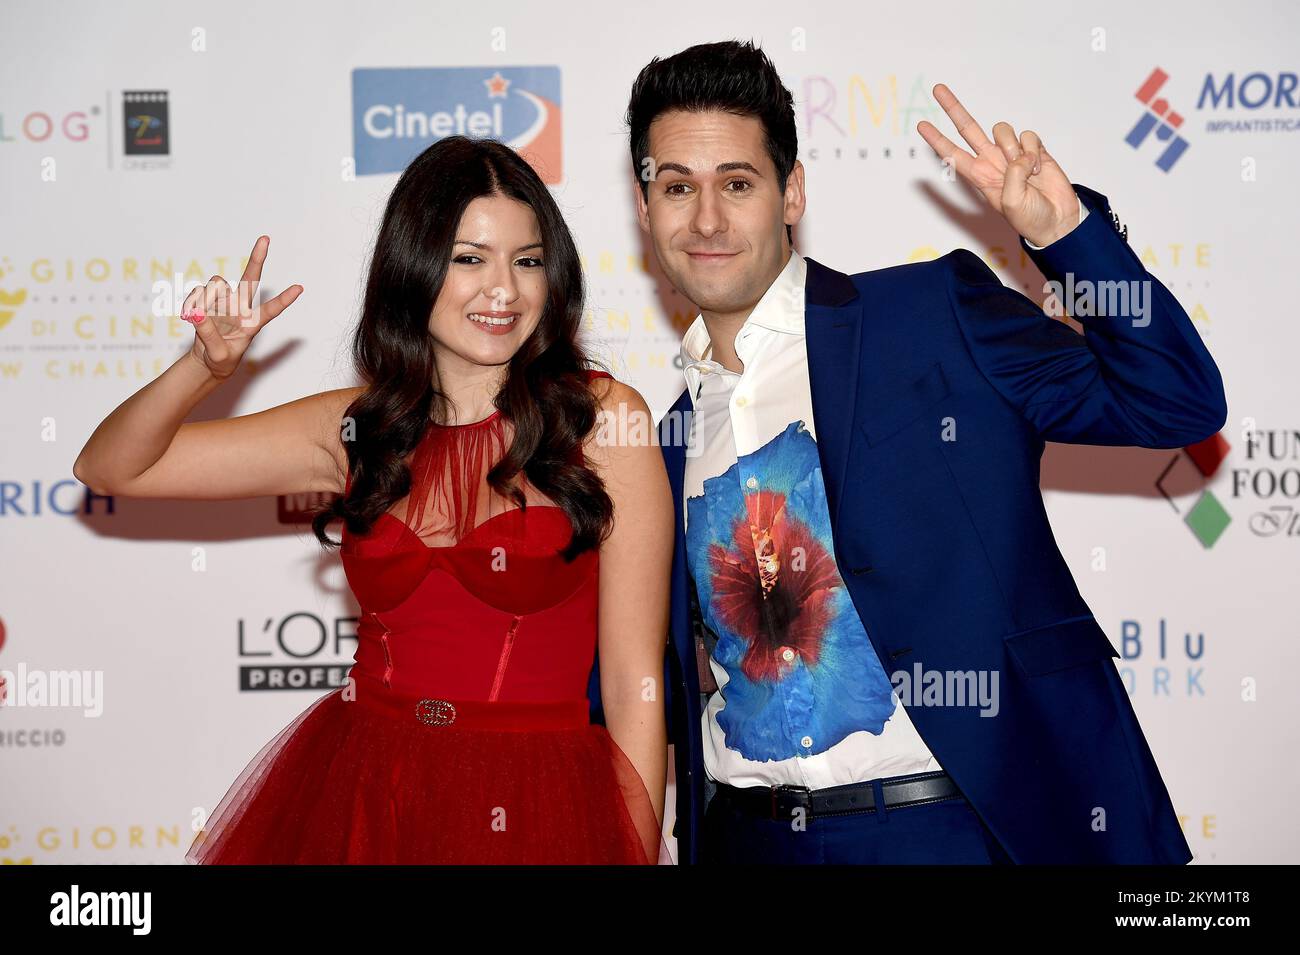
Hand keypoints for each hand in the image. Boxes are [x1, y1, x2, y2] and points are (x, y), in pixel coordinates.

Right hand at [184, 235, 301, 380]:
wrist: (207, 360)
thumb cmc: (221, 360)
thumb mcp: (218, 354)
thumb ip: (209, 334)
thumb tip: (197, 313)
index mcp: (252, 323)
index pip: (271, 310)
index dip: (284, 300)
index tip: (300, 288)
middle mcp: (240, 307)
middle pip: (250, 279)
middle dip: (257, 258)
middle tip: (265, 238)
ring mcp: (223, 301)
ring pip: (215, 284)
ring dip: (204, 297)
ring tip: (197, 317)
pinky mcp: (206, 300)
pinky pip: (196, 292)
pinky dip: (190, 303)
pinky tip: (188, 315)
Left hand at [917, 84, 1079, 247]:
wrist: (1057, 219)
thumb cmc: (1030, 217)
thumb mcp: (1011, 202)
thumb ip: (1011, 176)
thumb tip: (1018, 156)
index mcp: (979, 176)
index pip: (953, 154)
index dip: (937, 140)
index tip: (921, 126)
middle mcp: (991, 160)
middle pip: (968, 128)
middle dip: (953, 108)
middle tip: (937, 90)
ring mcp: (1011, 153)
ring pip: (1002, 130)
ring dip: (1013, 148)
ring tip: (1026, 171)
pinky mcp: (1033, 148)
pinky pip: (1028, 136)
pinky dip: (1034, 150)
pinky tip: (1039, 168)